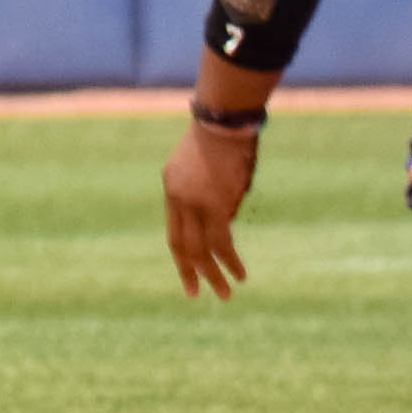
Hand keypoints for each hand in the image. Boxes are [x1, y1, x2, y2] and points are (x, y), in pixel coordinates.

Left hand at [163, 113, 258, 298]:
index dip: (182, 254)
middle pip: (182, 245)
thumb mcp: (203, 162)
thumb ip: (207, 190)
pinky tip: (239, 274)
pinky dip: (230, 260)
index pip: (174, 230)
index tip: (189, 272)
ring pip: (201, 250)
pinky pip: (222, 242)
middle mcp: (178, 199)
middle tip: (196, 294)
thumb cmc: (221, 134)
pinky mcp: (214, 205)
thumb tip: (224, 217)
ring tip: (226, 293)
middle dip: (190, 272)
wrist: (223, 119)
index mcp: (172, 187)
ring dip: (214, 274)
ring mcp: (194, 204)